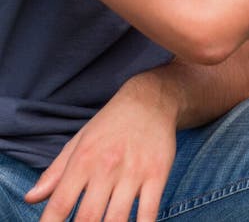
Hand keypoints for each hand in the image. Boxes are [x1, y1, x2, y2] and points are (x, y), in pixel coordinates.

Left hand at [25, 76, 176, 220]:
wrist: (150, 99)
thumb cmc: (111, 123)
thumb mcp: (80, 141)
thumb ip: (55, 172)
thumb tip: (30, 199)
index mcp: (83, 159)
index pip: (60, 204)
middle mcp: (107, 166)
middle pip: (88, 218)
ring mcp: (134, 171)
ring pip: (117, 220)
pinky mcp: (158, 174)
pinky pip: (149, 212)